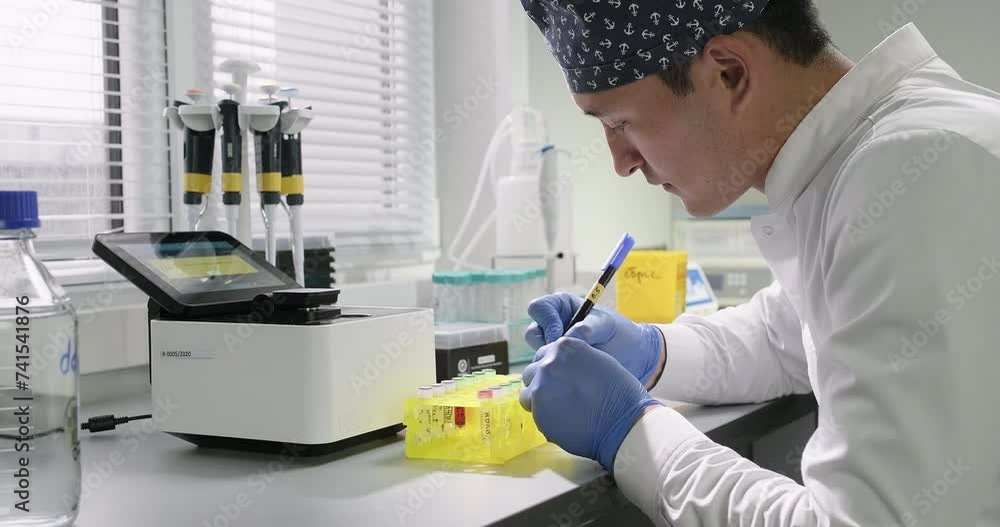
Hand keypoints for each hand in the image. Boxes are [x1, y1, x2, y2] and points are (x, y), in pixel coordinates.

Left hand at [519, 337, 661, 469]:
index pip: (544, 354)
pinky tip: (564, 421)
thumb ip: (573, 359)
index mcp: (564, 346)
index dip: (553, 368)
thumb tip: (560, 366)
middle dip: (543, 382)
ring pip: (528, 392)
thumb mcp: (598, 360)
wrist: (624, 423)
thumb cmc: (620, 393)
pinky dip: (545, 417)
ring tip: (560, 409)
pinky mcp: (538, 412)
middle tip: (561, 396)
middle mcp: (548, 363)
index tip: (562, 379)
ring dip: (539, 399)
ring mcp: (540, 388)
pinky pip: (534, 413)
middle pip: (532, 372)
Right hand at [525, 293, 663, 384]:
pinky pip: (545, 371)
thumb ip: (586, 328)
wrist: (635, 359)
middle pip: (533, 332)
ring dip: (552, 361)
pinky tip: (574, 377)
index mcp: (562, 306)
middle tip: (568, 355)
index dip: (546, 321)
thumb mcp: (607, 326)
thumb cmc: (621, 334)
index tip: (562, 336)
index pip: (538, 308)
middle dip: (547, 345)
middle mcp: (553, 326)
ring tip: (576, 366)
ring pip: (537, 354)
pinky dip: (556, 375)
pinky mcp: (557, 367)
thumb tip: (565, 339)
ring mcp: (553, 348)